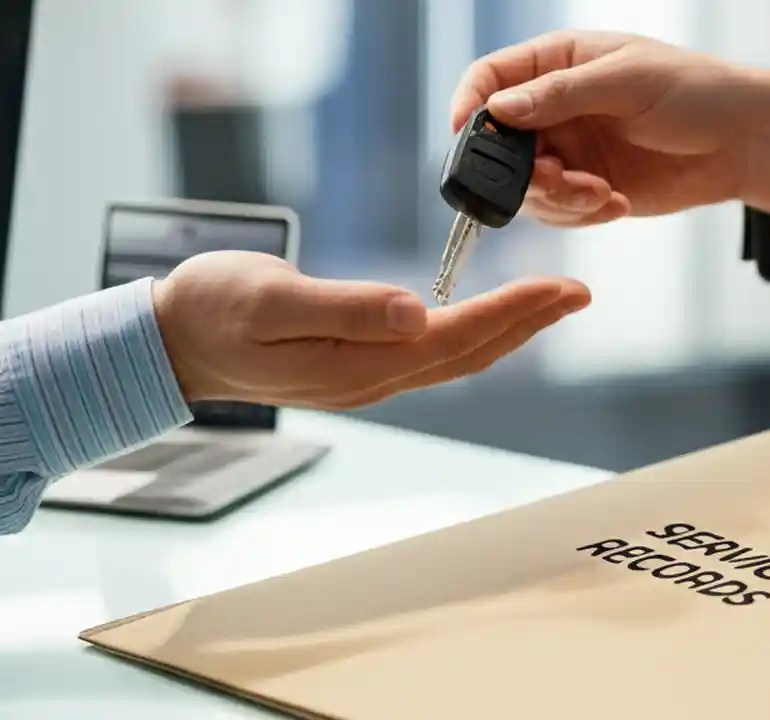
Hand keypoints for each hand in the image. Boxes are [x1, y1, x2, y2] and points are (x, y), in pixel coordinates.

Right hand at [152, 251, 588, 408]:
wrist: (170, 344)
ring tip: (551, 302)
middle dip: (529, 322)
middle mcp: (373, 377)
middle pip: (469, 352)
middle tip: (579, 293)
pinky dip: (473, 332)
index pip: (455, 336)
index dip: (512, 313)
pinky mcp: (358, 364)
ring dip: (509, 329)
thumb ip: (343, 306)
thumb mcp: (268, 300)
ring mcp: (367, 376)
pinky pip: (433, 354)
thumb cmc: (211, 312)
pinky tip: (489, 318)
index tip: (561, 289)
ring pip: (456, 356)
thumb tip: (416, 312)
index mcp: (357, 362)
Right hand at [451, 31, 769, 229]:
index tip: (468, 134)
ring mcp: (570, 151)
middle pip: (500, 144)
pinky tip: (618, 203)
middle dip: (522, 170)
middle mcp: (555, 108)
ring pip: (528, 187)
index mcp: (557, 62)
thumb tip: (499, 107)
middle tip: (556, 179)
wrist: (744, 141)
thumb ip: (561, 94)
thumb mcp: (627, 81)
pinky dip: (582, 214)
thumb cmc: (696, 90)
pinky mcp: (589, 188)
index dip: (472, 104)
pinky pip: (561, 212)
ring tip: (601, 194)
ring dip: (558, 198)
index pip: (491, 78)